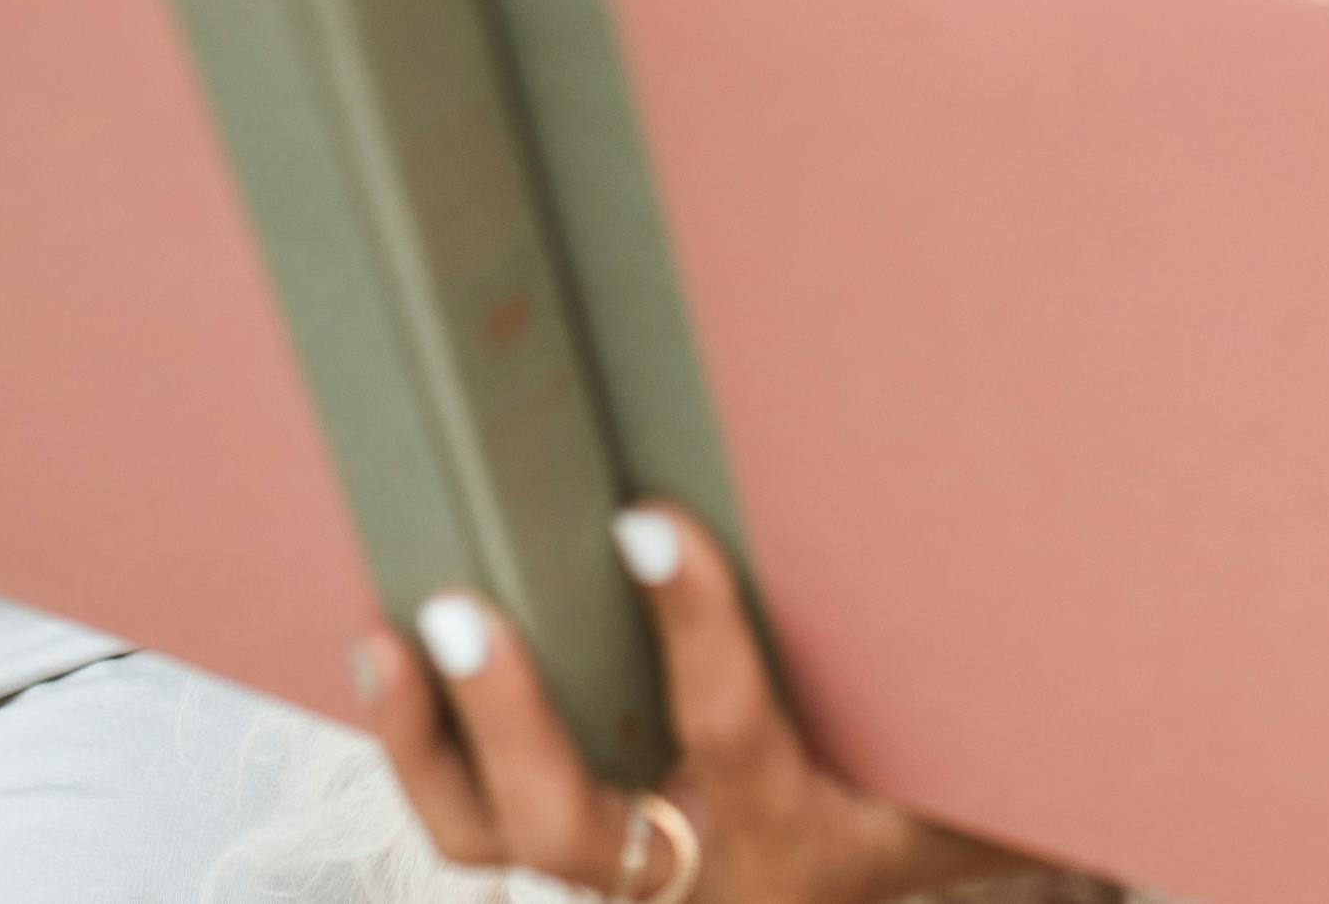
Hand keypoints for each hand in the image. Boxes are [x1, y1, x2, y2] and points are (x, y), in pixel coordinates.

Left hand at [356, 506, 1013, 903]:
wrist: (890, 871)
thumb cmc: (923, 775)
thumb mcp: (937, 731)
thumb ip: (908, 644)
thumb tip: (943, 467)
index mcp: (797, 835)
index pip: (732, 730)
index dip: (690, 627)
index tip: (645, 522)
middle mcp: (701, 877)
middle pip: (567, 828)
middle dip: (504, 720)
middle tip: (459, 612)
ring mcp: (630, 885)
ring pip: (495, 841)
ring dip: (428, 743)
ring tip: (385, 640)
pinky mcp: (584, 863)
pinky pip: (483, 823)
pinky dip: (428, 748)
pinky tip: (389, 661)